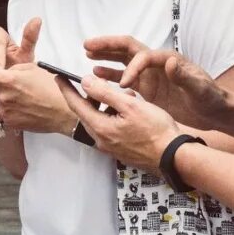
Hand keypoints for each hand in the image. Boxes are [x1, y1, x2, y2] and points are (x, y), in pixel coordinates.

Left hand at [0, 19, 69, 131]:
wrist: (63, 112)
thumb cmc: (50, 87)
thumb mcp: (31, 68)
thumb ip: (11, 68)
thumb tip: (1, 73)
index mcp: (7, 79)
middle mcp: (3, 95)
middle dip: (1, 85)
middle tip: (20, 88)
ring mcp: (5, 110)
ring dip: (9, 97)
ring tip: (29, 98)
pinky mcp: (10, 121)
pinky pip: (6, 112)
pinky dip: (14, 108)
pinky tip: (28, 108)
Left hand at [56, 75, 181, 170]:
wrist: (174, 157)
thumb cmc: (156, 131)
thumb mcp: (130, 105)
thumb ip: (105, 92)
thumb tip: (85, 82)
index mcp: (101, 128)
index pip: (76, 105)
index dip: (66, 89)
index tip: (58, 77)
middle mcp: (102, 140)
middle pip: (86, 114)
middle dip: (88, 97)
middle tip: (92, 83)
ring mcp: (111, 148)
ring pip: (100, 121)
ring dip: (106, 106)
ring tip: (123, 96)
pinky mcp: (121, 151)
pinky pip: (110, 129)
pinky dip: (114, 116)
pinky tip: (130, 111)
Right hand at [85, 35, 233, 131]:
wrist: (213, 111)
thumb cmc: (209, 97)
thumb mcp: (199, 88)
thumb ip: (185, 76)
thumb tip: (170, 61)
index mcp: (167, 59)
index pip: (142, 56)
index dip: (131, 68)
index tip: (124, 84)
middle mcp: (156, 63)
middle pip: (127, 48)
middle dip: (107, 46)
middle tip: (87, 45)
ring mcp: (150, 74)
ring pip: (123, 60)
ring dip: (105, 56)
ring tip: (87, 54)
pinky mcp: (147, 87)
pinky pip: (124, 76)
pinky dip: (111, 74)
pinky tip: (97, 74)